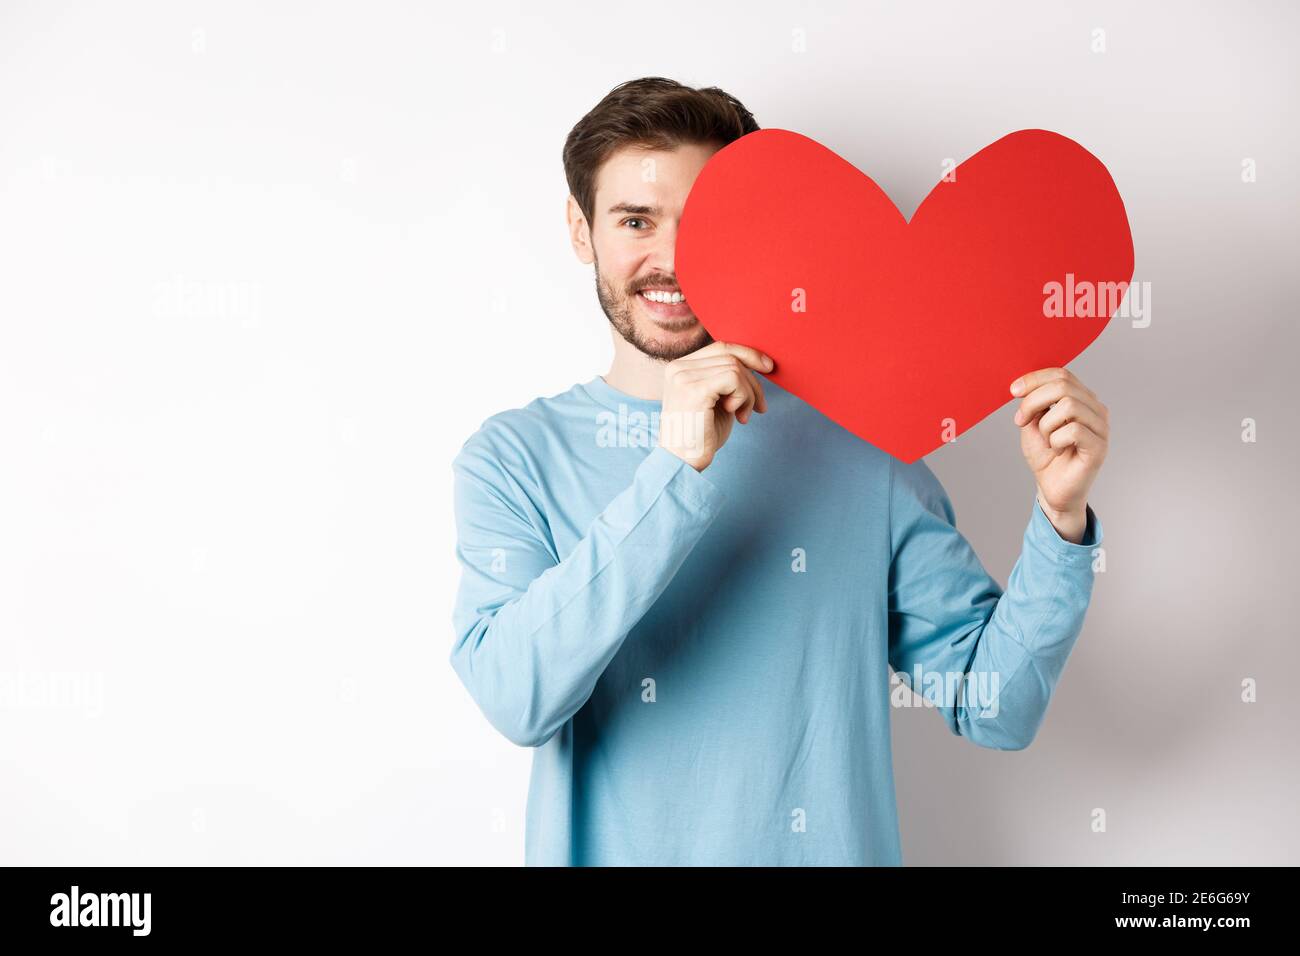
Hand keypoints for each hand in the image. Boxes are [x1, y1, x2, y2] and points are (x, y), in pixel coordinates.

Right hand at [658, 341, 773, 470]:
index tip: (768, 368)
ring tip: (743, 416)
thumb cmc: (702, 435)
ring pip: (735, 367)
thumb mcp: (716, 400)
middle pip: (730, 356)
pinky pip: (733, 378)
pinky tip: (737, 415)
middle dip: (753, 381)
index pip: (720, 347)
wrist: (683, 464)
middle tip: (759, 407)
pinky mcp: (694, 389)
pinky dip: (743, 397)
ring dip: (749, 394)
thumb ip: (726, 379)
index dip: (748, 354)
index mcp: (680, 367)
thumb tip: (758, 362)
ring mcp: (683, 377)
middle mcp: (677, 367)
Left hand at [1009, 367, 1108, 542]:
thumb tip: (1025, 386)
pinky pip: (1073, 429)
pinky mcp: (1099, 446)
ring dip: (1046, 424)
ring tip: (1046, 439)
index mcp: (1081, 399)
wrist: (1052, 488)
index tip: (1013, 390)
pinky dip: (1055, 440)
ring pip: (1068, 406)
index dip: (1034, 378)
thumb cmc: (1046, 456)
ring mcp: (1101, 427)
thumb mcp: (1032, 424)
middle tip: (1020, 420)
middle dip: (1033, 401)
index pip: (1062, 374)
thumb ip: (1033, 403)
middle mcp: (1095, 409)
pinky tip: (1058, 449)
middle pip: (1063, 386)